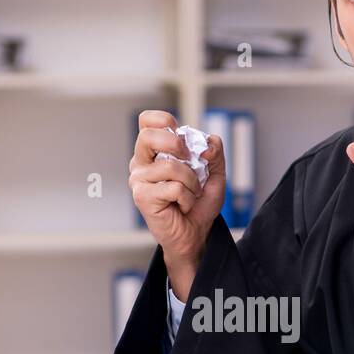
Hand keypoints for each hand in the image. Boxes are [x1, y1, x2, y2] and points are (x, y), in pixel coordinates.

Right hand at [129, 111, 226, 295]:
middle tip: (190, 159)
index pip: (147, 120)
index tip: (181, 136)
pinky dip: (187, 198)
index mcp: (154, 151)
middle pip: (148, 135)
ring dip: (192, 182)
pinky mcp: (142, 197)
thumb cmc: (199, 203)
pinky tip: (183, 206)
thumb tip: (207, 144)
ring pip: (170, 166)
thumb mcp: (215, 173)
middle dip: (176, 143)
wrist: (195, 234)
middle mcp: (141, 162)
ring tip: (192, 194)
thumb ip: (214, 152)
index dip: (164, 120)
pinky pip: (173, 187)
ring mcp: (139, 180)